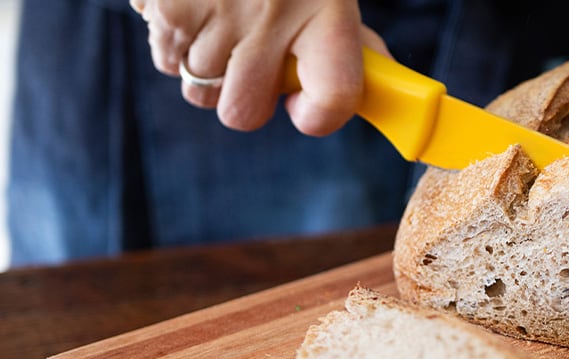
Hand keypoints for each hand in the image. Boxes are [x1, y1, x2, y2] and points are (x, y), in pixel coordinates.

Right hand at [130, 0, 388, 135]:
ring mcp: (214, 11)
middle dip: (242, 96)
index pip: (333, 96)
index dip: (317, 117)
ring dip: (206, 64)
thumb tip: (384, 94)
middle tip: (249, 59)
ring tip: (221, 16)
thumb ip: (351, 44)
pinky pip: (164, 57)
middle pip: (243, 112)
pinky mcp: (164, 5)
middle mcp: (273, 13)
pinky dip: (174, 39)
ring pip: (199, 88)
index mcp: (327, 10)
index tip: (302, 109)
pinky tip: (193, 4)